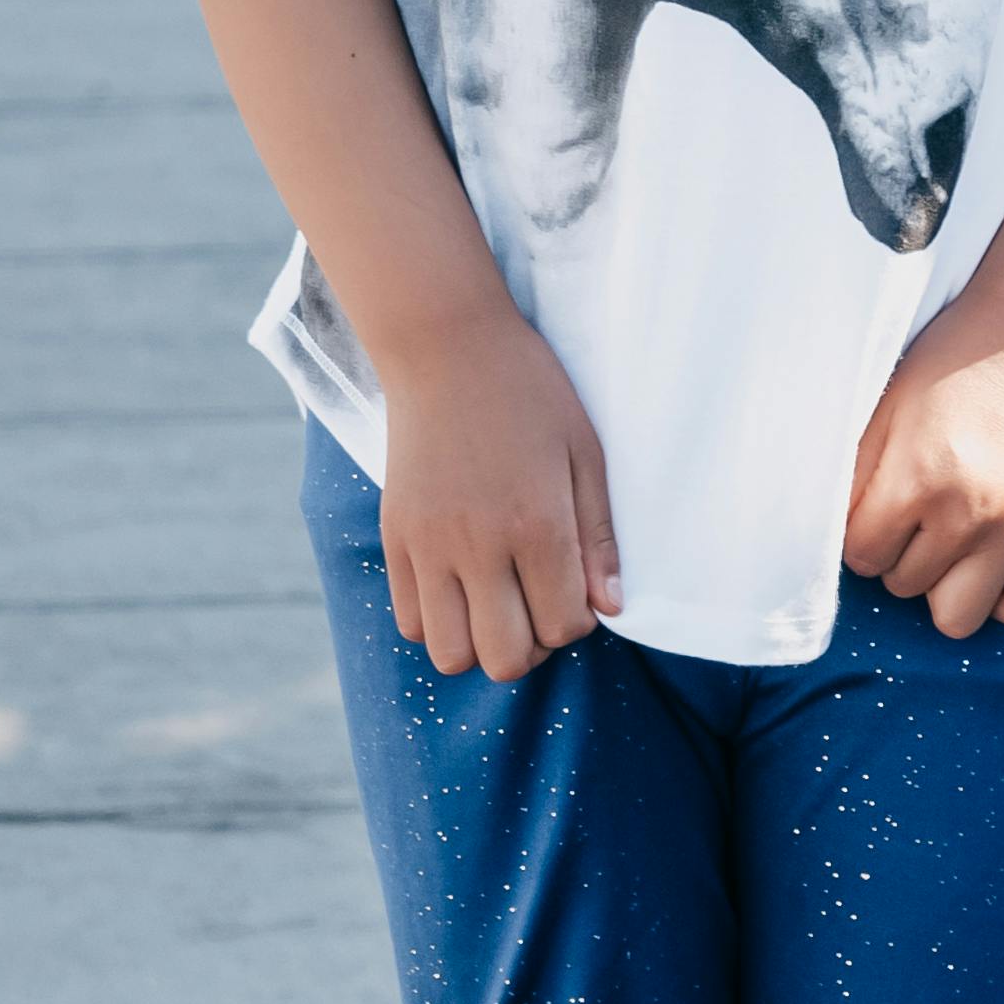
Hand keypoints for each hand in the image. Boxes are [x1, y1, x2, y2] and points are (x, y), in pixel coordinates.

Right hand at [378, 308, 622, 683]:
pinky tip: (459, 583)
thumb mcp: (583, 450)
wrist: (444, 344)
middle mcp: (478, 545)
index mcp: (536, 522)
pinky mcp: (395, 538)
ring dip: (481, 642)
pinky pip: (410, 622)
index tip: (575, 585)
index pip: (564, 627)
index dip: (579, 620)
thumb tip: (608, 607)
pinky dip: (438, 621)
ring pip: (451, 655)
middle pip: (506, 659)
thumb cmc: (527, 390)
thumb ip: (597, 534)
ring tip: (496, 599)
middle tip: (537, 599)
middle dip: (533, 644)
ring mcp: (428, 545)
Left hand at [844, 303, 1003, 636]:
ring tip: (944, 539)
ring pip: (957, 617)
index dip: (858, 531)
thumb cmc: (950, 362)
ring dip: (940, 584)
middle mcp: (971, 512)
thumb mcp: (885, 403)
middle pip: (904, 586)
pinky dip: (999, 598)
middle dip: (896, 553)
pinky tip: (985, 559)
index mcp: (920, 476)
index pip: (861, 556)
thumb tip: (829, 531)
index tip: (871, 504)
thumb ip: (855, 472)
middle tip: (910, 510)